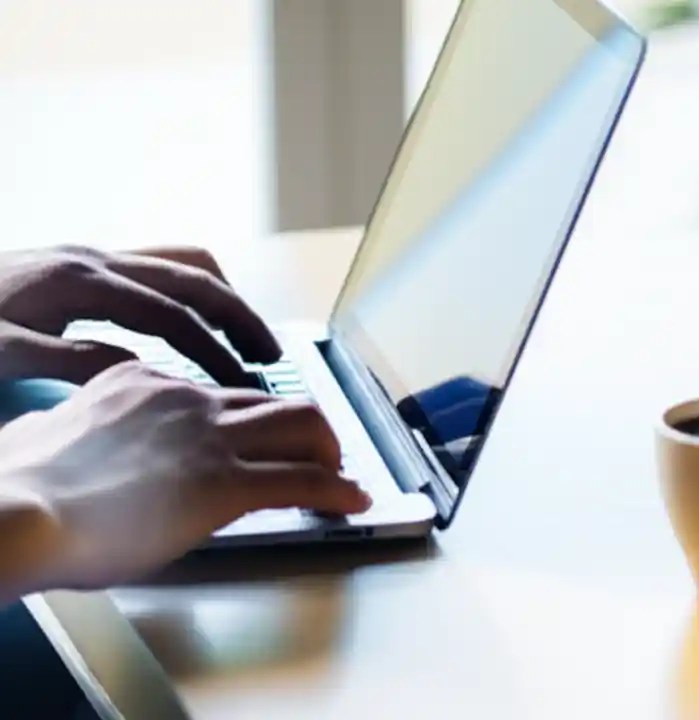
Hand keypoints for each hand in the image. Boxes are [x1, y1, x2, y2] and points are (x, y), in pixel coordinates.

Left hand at [0, 245, 278, 385]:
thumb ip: (70, 362)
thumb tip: (140, 370)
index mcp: (78, 280)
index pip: (173, 312)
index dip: (217, 349)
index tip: (247, 383)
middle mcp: (90, 259)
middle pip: (192, 277)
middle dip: (237, 316)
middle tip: (270, 356)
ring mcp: (83, 259)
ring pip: (178, 264)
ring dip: (219, 299)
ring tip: (243, 340)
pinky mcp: (72, 270)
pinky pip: (153, 271)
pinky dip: (186, 297)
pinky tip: (187, 329)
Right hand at [0, 362, 369, 593]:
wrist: (12, 512)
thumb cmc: (14, 490)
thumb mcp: (48, 436)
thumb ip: (83, 430)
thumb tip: (80, 447)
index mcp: (138, 384)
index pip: (214, 392)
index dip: (245, 419)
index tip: (254, 437)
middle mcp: (182, 400)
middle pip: (270, 399)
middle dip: (303, 428)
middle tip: (317, 453)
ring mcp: (207, 438)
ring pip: (302, 425)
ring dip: (330, 453)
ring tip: (342, 475)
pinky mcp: (225, 484)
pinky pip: (303, 480)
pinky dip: (338, 490)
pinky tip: (351, 501)